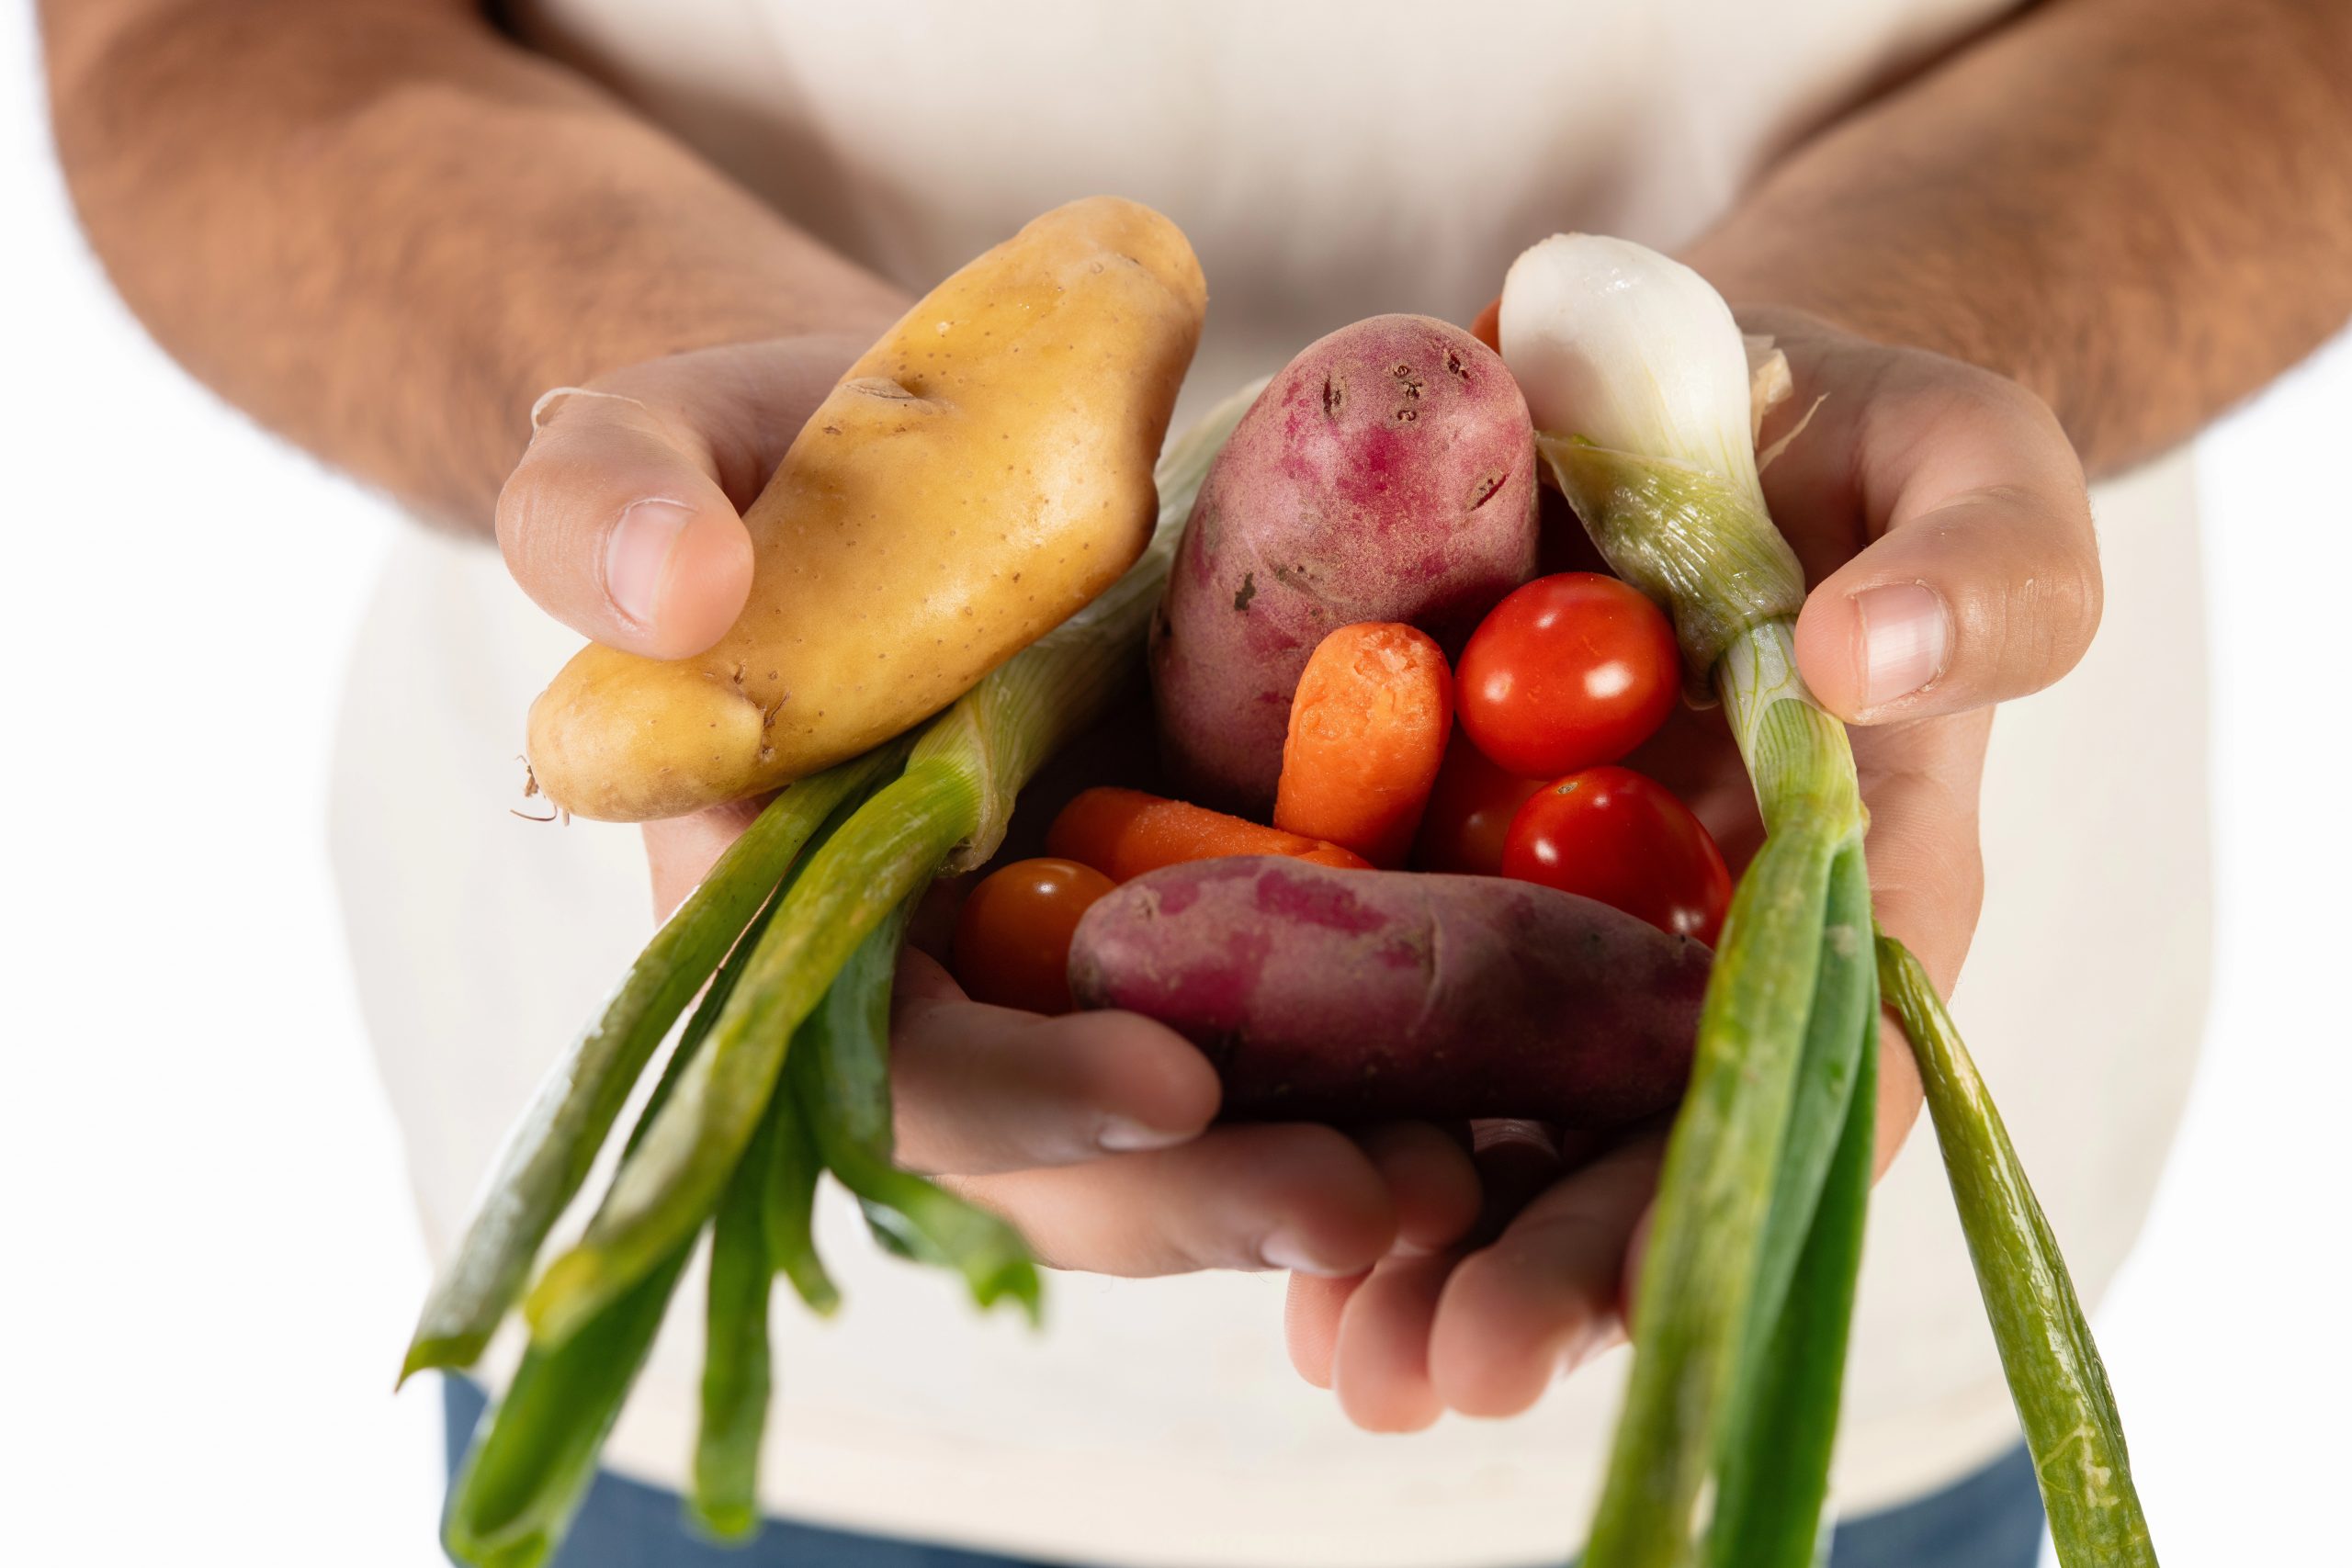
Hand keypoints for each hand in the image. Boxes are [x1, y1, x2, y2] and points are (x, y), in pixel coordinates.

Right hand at [497, 339, 1480, 1280]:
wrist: (909, 449)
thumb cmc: (766, 460)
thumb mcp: (651, 443)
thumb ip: (607, 506)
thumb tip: (672, 591)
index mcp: (794, 924)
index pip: (886, 1063)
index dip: (1015, 1099)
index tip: (1167, 1081)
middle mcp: (943, 988)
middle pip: (1061, 1159)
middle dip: (1205, 1193)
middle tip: (1370, 1197)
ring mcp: (1077, 971)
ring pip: (1187, 1134)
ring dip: (1318, 1174)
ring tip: (1467, 1175)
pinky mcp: (1198, 922)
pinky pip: (1285, 1031)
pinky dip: (1380, 1075)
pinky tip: (1504, 1088)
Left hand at [1285, 310, 2101, 1429]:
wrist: (1687, 388)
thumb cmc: (1865, 450)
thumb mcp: (1967, 470)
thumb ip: (1974, 566)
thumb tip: (1871, 658)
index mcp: (1845, 894)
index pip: (1804, 1081)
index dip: (1715, 1190)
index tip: (1619, 1291)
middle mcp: (1687, 943)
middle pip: (1622, 1139)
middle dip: (1534, 1263)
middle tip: (1431, 1371)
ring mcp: (1544, 911)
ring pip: (1483, 1103)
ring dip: (1402, 1233)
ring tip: (1332, 1349)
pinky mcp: (1412, 845)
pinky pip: (1353, 977)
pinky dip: (1297, 1074)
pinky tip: (1223, 1165)